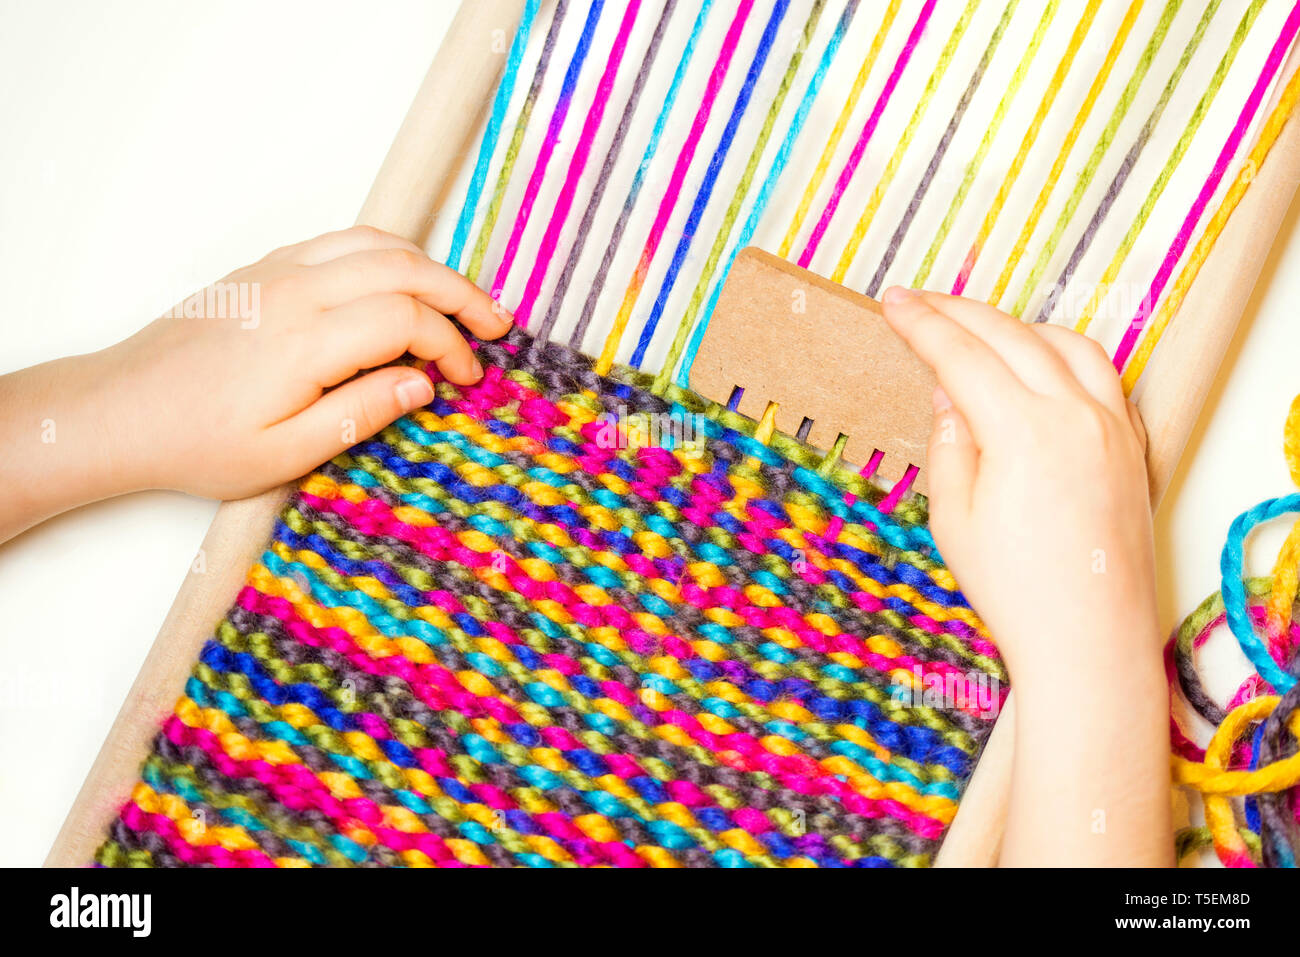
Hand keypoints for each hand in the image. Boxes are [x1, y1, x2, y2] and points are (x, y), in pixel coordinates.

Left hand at [0, 226, 509, 539]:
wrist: (118, 411)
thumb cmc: (195, 443)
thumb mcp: (282, 455)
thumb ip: (358, 415)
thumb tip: (421, 385)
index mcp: (303, 340)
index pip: (406, 318)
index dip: (450, 346)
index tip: (465, 379)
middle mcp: (294, 291)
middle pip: (402, 266)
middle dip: (460, 293)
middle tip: (495, 325)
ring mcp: (276, 271)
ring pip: (374, 242)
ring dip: (428, 267)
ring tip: (461, 301)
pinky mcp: (263, 269)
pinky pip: (340, 242)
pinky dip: (386, 255)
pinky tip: (401, 286)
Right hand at [880, 286, 1155, 676]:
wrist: (1090, 641)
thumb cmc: (1017, 591)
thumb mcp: (953, 518)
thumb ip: (949, 443)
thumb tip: (950, 394)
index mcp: (1024, 431)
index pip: (962, 355)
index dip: (921, 324)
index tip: (893, 303)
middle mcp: (1077, 415)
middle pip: (1011, 336)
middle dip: (958, 312)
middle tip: (919, 303)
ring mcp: (1114, 428)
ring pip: (1065, 343)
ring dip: (1016, 325)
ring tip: (977, 329)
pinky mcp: (1135, 447)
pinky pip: (1102, 375)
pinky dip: (1064, 353)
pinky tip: (1040, 363)